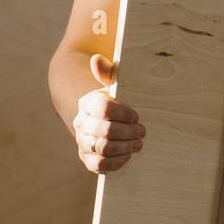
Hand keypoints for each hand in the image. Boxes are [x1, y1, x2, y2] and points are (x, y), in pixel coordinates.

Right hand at [72, 54, 144, 173]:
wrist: (99, 121)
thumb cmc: (113, 102)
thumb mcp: (112, 86)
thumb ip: (108, 73)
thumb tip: (96, 58)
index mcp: (87, 103)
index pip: (104, 109)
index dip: (124, 114)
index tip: (137, 115)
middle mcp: (81, 123)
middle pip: (106, 131)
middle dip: (129, 132)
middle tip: (142, 131)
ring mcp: (82, 142)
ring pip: (104, 148)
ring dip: (125, 147)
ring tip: (139, 143)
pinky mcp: (86, 159)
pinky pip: (99, 165)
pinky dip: (117, 162)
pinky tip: (128, 155)